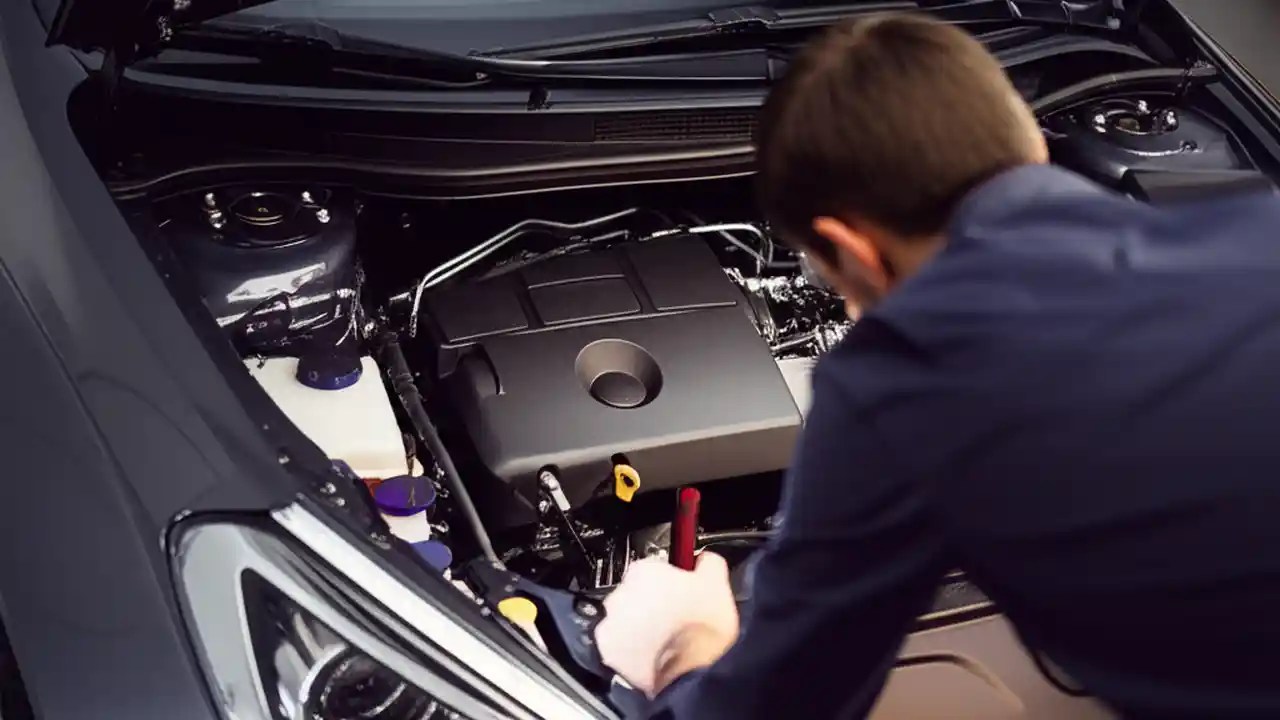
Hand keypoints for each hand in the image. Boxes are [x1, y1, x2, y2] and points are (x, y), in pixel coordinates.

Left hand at [595, 553, 739, 696]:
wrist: (692, 673)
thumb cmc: (702, 629)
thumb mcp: (718, 583)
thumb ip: (708, 562)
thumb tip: (706, 559)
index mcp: (645, 570)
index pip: (654, 566)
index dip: (671, 580)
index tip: (682, 591)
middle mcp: (621, 593)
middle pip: (637, 592)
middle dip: (652, 603)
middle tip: (676, 618)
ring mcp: (611, 623)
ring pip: (626, 619)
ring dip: (640, 626)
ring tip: (665, 640)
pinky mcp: (608, 651)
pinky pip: (619, 646)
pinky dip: (632, 650)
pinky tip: (653, 655)